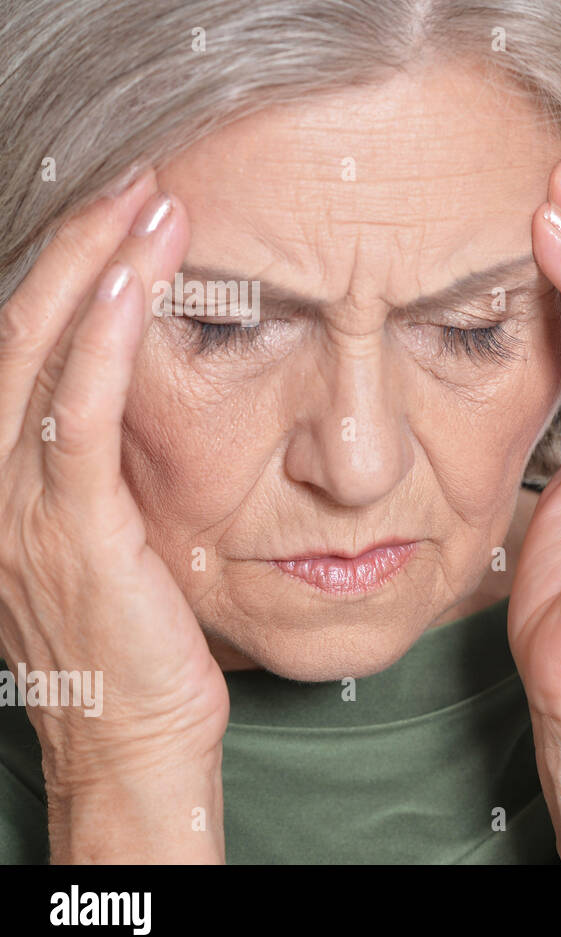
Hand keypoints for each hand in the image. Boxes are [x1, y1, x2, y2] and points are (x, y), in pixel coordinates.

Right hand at [0, 170, 227, 861]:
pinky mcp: (68, 531)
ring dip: (96, 268)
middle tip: (140, 179)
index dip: (63, 270)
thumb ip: (101, 466)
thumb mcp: (104, 539)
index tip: (120, 213)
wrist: (129, 742)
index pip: (19, 347)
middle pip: (17, 329)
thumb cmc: (134, 643)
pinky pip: (79, 417)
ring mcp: (16, 505)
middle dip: (77, 244)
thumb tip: (131, 398)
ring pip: (42, 356)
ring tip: (151, 203)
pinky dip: (103, 341)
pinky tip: (135, 285)